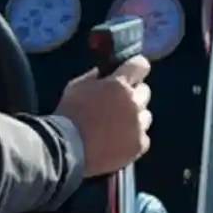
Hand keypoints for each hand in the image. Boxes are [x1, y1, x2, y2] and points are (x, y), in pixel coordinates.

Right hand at [53, 56, 152, 177]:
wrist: (67, 147)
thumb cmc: (69, 114)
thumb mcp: (76, 86)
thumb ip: (93, 77)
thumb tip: (103, 73)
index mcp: (119, 84)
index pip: (140, 65)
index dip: (136, 67)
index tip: (132, 71)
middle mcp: (134, 102)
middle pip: (145, 91)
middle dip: (133, 94)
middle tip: (118, 103)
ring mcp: (138, 125)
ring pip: (146, 115)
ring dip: (135, 117)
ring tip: (118, 126)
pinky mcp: (139, 144)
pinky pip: (143, 137)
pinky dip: (134, 138)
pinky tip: (119, 141)